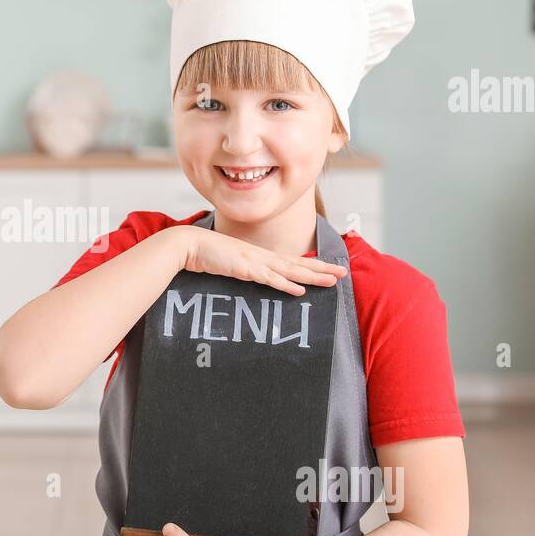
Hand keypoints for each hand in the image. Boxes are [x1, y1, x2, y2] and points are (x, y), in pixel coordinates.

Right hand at [176, 226, 345, 295]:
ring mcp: (256, 262)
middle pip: (299, 264)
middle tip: (344, 273)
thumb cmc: (207, 254)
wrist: (190, 245)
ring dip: (313, 276)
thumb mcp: (231, 264)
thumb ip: (244, 270)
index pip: (292, 262)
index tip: (329, 269)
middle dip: (323, 269)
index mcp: (260, 256)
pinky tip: (300, 290)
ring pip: (291, 271)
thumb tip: (253, 277)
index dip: (312, 265)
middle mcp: (263, 257)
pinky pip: (270, 279)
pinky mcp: (246, 269)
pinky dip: (286, 285)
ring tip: (333, 281)